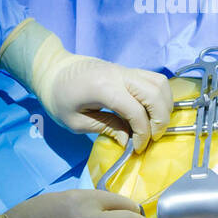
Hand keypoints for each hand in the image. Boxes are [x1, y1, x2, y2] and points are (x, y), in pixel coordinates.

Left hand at [35, 54, 171, 151]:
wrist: (52, 69)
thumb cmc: (58, 98)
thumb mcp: (75, 121)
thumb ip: (106, 129)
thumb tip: (129, 140)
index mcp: (103, 88)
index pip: (136, 111)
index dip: (142, 134)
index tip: (137, 148)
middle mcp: (119, 75)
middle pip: (155, 94)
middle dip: (160, 120)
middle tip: (152, 138)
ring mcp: (126, 69)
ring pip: (160, 83)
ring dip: (164, 106)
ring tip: (155, 125)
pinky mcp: (128, 70)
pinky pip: (154, 79)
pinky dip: (160, 95)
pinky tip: (151, 111)